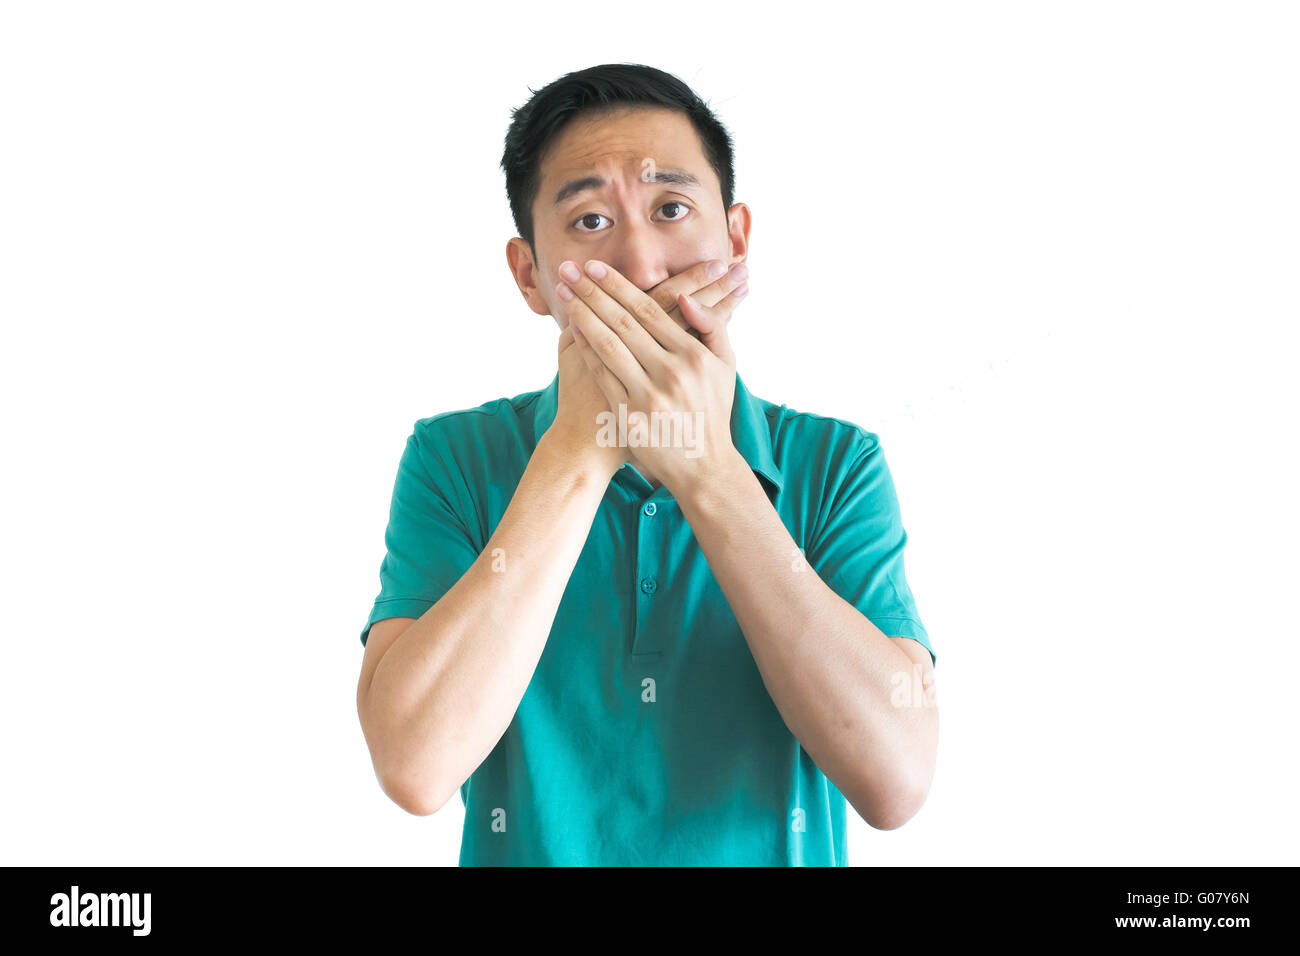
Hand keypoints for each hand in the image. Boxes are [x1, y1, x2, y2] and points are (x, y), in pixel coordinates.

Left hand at [558, 257, 744, 494]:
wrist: (703, 467)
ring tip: (565, 293)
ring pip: (607, 345)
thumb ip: (712, 328)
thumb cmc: (712, 411)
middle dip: (593, 292)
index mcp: (692, 356)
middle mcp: (669, 373)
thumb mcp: (726, 367)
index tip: (597, 267)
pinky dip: (586, 350)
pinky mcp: (627, 415)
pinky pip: (601, 374)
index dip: (619, 286)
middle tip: (571, 269)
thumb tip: (686, 297)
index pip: (649, 310)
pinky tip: (573, 329)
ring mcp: (646, 395)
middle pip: (623, 322)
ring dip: (583, 315)